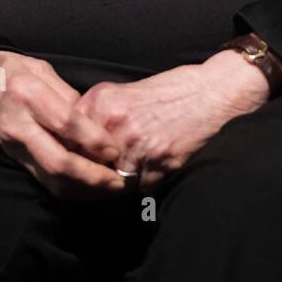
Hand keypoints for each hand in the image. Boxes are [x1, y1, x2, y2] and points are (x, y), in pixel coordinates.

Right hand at [0, 47, 130, 201]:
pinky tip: (87, 188)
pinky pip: (43, 179)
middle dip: (92, 176)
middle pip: (58, 160)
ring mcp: (13, 146)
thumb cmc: (9, 70)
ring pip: (51, 177)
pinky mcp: (14, 158)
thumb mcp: (39, 68)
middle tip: (118, 181)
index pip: (66, 123)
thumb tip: (92, 122)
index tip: (114, 149)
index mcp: (26, 94)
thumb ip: (66, 94)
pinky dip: (68, 187)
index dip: (93, 139)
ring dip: (83, 188)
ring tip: (108, 189)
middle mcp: (18, 124)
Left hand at [70, 50, 271, 188]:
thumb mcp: (124, 92)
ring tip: (124, 183)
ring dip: (114, 188)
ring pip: (109, 182)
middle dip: (89, 178)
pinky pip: (138, 189)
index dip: (70, 160)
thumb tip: (75, 146)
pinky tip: (149, 177)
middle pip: (85, 165)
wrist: (212, 92)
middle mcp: (112, 121)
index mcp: (100, 101)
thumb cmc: (171, 92)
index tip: (71, 171)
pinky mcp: (156, 161)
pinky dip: (142, 189)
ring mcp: (134, 143)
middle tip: (94, 186)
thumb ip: (98, 115)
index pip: (69, 143)